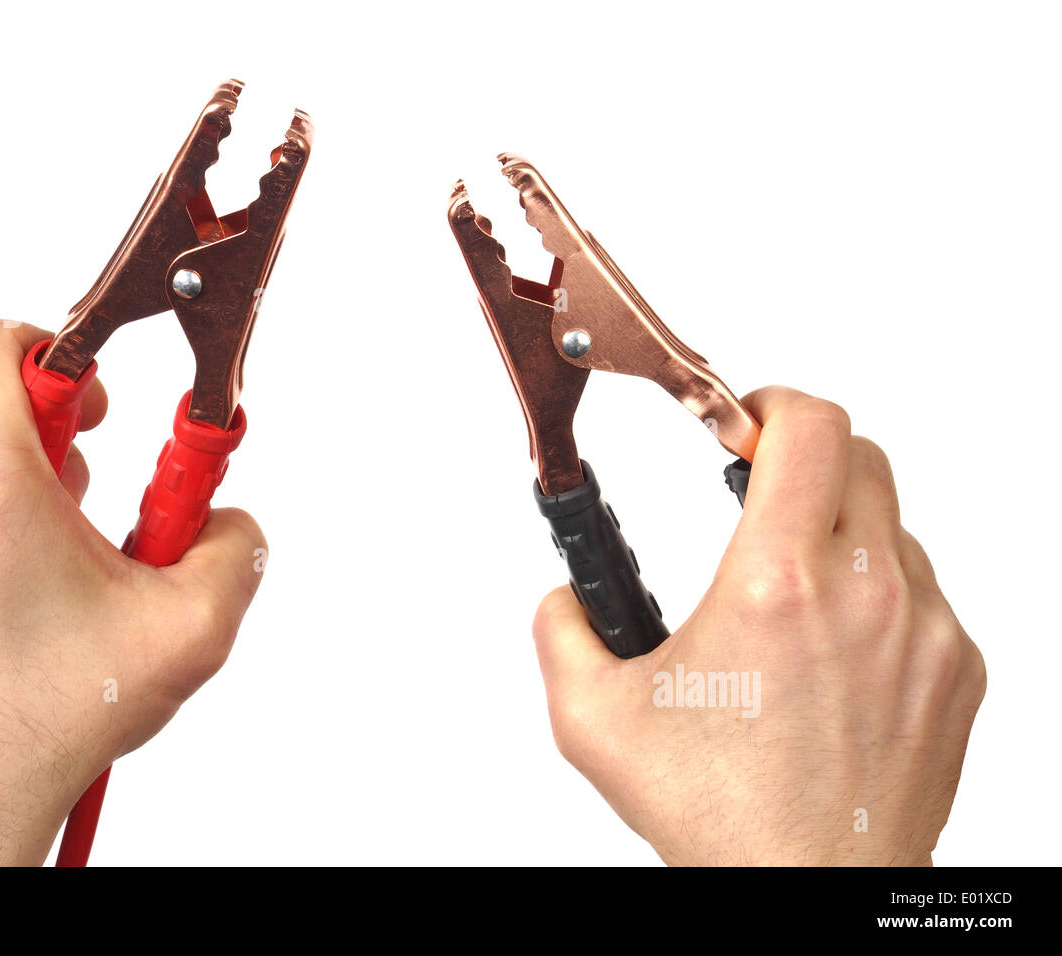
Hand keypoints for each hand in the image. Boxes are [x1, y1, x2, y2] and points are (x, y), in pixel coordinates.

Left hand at [0, 318, 265, 864]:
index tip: (98, 396)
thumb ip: (238, 545)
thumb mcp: (189, 628)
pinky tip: (18, 591)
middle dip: (59, 437)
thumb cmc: (47, 716)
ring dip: (23, 486)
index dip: (57, 347)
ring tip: (64, 561)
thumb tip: (230, 518)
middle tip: (97, 499)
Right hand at [532, 387, 985, 865]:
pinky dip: (878, 594)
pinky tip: (832, 651)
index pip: (807, 426)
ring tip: (789, 593)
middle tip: (759, 488)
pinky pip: (923, 592)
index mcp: (776, 584)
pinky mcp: (957, 669)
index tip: (739, 425)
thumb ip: (560, 631)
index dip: (767, 404)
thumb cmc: (718, 815)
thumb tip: (563, 598)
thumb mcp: (594, 720)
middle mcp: (865, 594)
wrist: (804, 890)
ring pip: (893, 525)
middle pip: (860, 453)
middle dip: (802, 454)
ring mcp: (924, 631)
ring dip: (839, 529)